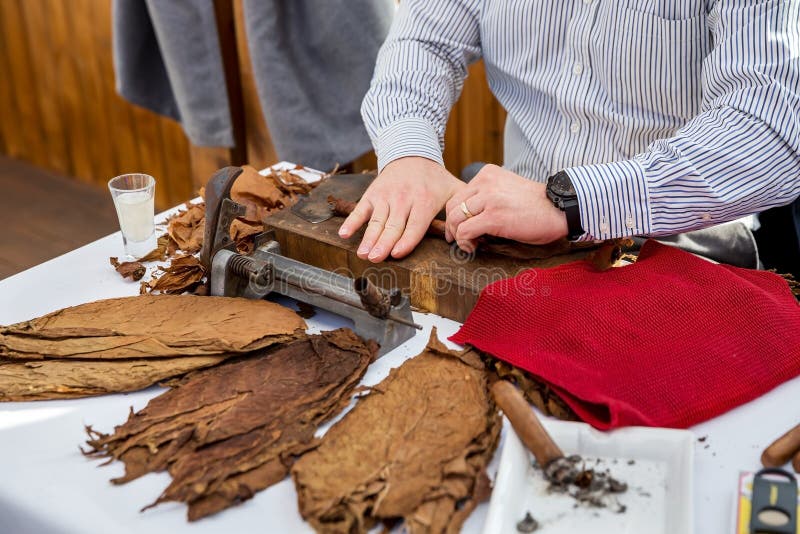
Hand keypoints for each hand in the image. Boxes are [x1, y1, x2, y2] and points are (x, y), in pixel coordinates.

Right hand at [338, 156, 463, 261]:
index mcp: (424, 201)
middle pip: (393, 225)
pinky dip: (352, 221)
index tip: (397, 253)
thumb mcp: (454, 189)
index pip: (415, 225)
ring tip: (363, 253)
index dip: (406, 240)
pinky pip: (360, 209)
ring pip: (376, 221)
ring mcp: (385, 196)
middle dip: (384, 243)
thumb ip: (461, 210)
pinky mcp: (372, 194)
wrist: (412, 154)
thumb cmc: (434, 180)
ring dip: (368, 238)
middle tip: (376, 258)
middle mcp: (403, 199)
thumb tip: (462, 236)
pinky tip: (344, 234)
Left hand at [445, 164, 567, 252]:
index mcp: (488, 174)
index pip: (458, 195)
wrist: (560, 210)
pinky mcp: (494, 217)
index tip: (462, 228)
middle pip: (452, 207)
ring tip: (470, 244)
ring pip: (455, 219)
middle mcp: (485, 182)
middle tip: (460, 240)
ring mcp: (489, 199)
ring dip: (458, 236)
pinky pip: (465, 231)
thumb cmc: (536, 206)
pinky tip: (473, 247)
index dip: (456, 216)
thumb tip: (466, 218)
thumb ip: (487, 197)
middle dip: (452, 227)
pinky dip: (464, 243)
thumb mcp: (507, 191)